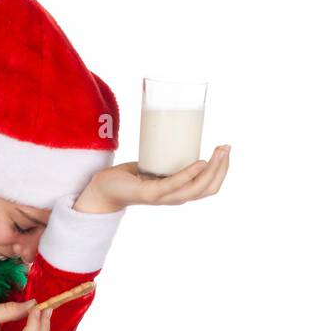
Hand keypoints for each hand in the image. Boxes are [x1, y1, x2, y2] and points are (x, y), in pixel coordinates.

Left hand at [74, 145, 230, 212]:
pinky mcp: (149, 193)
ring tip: (219, 150)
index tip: (227, 149)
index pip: (209, 187)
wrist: (104, 187)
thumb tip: (180, 132)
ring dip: (212, 170)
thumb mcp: (157, 165)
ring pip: (195, 189)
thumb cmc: (131, 176)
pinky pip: (173, 185)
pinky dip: (188, 175)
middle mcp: (174, 198)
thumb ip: (169, 157)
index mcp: (179, 192)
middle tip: (226, 146)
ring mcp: (162, 198)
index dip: (223, 170)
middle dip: (222, 167)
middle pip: (207, 188)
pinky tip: (200, 163)